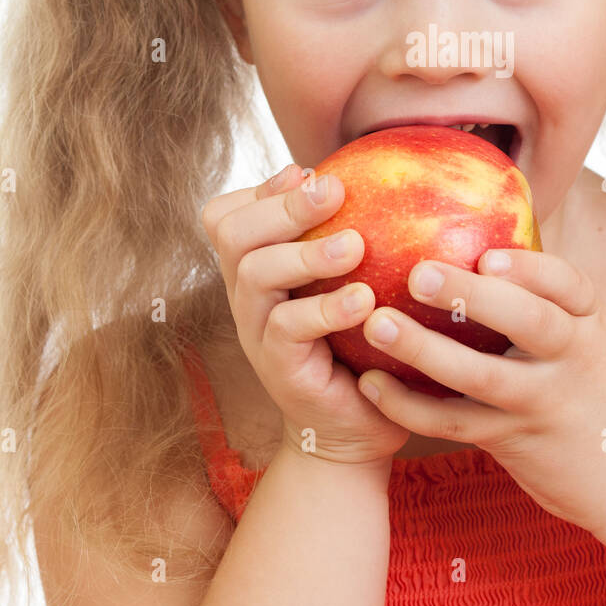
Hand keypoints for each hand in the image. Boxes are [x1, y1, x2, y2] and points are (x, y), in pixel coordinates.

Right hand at [201, 163, 409, 465]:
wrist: (354, 432)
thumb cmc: (360, 346)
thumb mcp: (351, 283)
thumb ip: (350, 237)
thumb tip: (378, 182)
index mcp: (258, 268)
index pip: (228, 215)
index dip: (262, 189)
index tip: (308, 173)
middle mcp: (248, 295)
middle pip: (233, 233)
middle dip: (282, 205)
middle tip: (333, 190)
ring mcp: (258, 333)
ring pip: (254, 274)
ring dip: (305, 252)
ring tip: (354, 245)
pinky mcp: (279, 369)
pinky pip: (287, 329)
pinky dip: (325, 308)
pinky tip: (363, 301)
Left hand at [353, 248, 605, 537]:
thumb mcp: (596, 341)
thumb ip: (550, 304)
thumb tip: (480, 246)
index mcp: (593, 323)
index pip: (568, 284)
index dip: (527, 268)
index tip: (486, 255)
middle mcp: (575, 358)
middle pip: (527, 322)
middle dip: (472, 296)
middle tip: (417, 273)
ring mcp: (544, 403)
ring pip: (482, 377)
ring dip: (426, 350)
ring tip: (378, 324)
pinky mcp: (514, 441)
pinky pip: (455, 423)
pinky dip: (409, 405)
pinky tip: (372, 384)